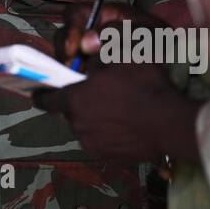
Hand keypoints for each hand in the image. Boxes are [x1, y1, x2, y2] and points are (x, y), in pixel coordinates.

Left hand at [38, 3, 201, 163]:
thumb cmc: (142, 84)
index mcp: (75, 99)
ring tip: (114, 110)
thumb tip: (86, 52)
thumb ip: (96, 53)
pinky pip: (101, 141)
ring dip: (93, 119)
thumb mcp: (118, 55)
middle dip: (79, 103)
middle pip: (70, 112)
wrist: (169, 122)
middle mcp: (78, 124)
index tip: (39, 92)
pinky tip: (124, 125)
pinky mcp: (108, 156)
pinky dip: (107, 134)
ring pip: (86, 127)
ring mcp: (93, 143)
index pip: (46, 98)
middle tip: (96, 95)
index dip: (42, 93)